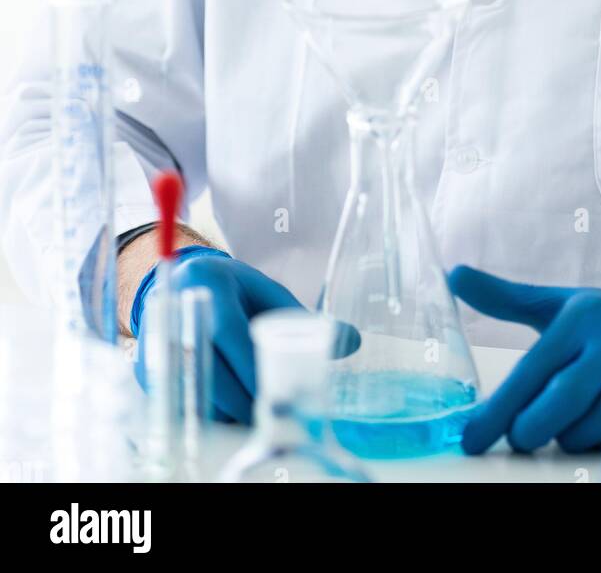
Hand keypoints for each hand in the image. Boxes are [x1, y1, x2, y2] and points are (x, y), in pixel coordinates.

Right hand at [135, 252, 301, 424]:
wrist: (184, 286)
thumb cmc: (233, 292)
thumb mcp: (267, 294)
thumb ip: (303, 319)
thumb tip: (351, 341)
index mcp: (205, 282)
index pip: (227, 331)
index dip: (250, 367)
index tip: (278, 394)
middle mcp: (171, 310)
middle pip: (207, 367)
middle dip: (242, 400)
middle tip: (273, 418)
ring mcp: (154, 343)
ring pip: (192, 392)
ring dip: (225, 413)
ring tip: (256, 421)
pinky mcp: (147, 372)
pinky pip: (180, 404)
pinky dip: (209, 416)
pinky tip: (232, 420)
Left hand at [449, 266, 600, 455]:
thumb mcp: (556, 304)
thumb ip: (504, 298)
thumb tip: (453, 274)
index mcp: (581, 318)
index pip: (531, 370)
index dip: (497, 410)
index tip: (470, 440)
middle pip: (559, 404)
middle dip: (529, 427)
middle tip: (518, 433)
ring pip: (586, 432)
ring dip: (567, 435)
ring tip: (568, 417)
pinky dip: (598, 442)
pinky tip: (598, 422)